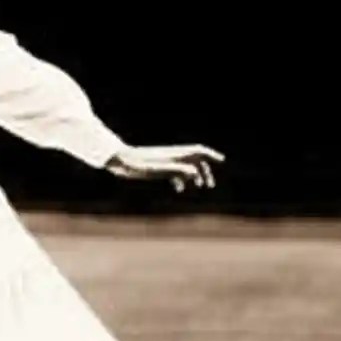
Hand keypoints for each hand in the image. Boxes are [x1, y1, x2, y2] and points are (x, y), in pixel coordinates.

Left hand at [105, 144, 224, 192]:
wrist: (118, 161)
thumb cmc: (137, 164)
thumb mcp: (157, 169)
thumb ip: (176, 170)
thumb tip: (195, 172)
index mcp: (174, 153)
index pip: (198, 150)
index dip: (211, 155)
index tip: (222, 161)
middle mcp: (172, 155)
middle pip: (194, 160)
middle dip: (204, 171)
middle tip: (209, 185)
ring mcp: (164, 161)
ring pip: (185, 167)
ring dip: (194, 176)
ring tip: (198, 187)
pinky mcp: (157, 167)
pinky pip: (174, 172)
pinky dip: (180, 179)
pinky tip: (179, 189)